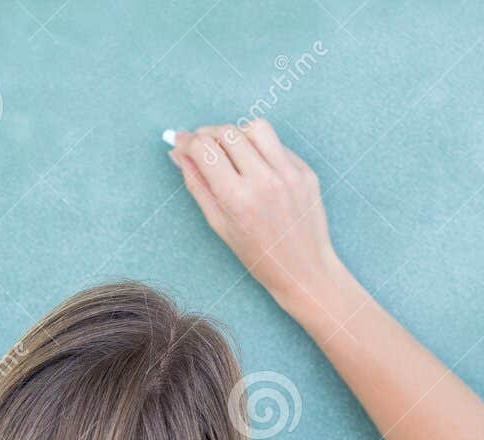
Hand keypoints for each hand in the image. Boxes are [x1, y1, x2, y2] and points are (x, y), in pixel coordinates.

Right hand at [169, 120, 344, 315]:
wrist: (304, 269)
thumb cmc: (258, 254)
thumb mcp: (219, 225)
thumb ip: (197, 184)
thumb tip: (178, 153)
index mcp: (238, 199)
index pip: (204, 150)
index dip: (186, 142)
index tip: (179, 142)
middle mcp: (264, 181)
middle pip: (227, 132)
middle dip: (207, 133)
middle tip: (201, 144)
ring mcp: (289, 174)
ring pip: (255, 127)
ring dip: (237, 134)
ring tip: (232, 152)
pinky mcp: (305, 171)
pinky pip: (278, 145)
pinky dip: (261, 148)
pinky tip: (256, 167)